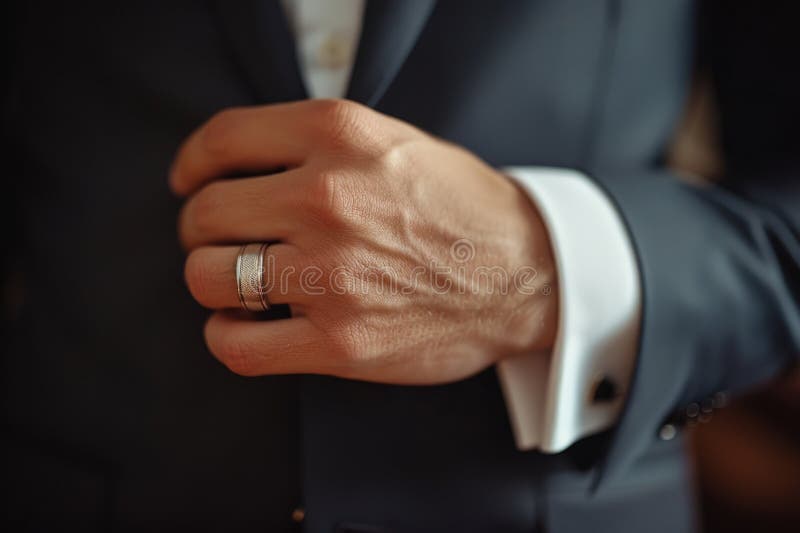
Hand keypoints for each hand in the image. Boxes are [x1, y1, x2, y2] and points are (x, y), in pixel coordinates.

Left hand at [171, 99, 557, 383]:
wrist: (526, 275)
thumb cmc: (462, 208)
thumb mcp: (395, 141)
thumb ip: (317, 144)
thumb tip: (241, 166)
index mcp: (339, 138)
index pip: (223, 140)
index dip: (192, 163)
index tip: (189, 180)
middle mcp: (328, 200)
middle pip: (206, 214)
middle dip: (203, 227)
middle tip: (223, 237)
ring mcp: (331, 274)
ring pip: (208, 276)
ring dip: (213, 278)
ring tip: (239, 279)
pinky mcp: (339, 342)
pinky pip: (236, 345)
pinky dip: (227, 334)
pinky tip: (247, 323)